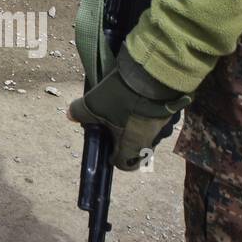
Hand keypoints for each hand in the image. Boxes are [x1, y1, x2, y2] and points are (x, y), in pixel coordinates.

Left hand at [67, 50, 190, 171]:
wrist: (153, 76)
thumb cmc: (121, 98)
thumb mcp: (93, 104)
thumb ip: (80, 112)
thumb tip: (69, 115)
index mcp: (132, 146)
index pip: (125, 164)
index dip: (113, 158)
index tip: (106, 148)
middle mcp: (152, 140)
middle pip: (137, 148)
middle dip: (124, 139)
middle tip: (113, 124)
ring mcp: (164, 126)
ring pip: (149, 131)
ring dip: (138, 124)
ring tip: (126, 107)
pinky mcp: (172, 111)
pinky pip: (158, 116)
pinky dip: (149, 111)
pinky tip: (139, 98)